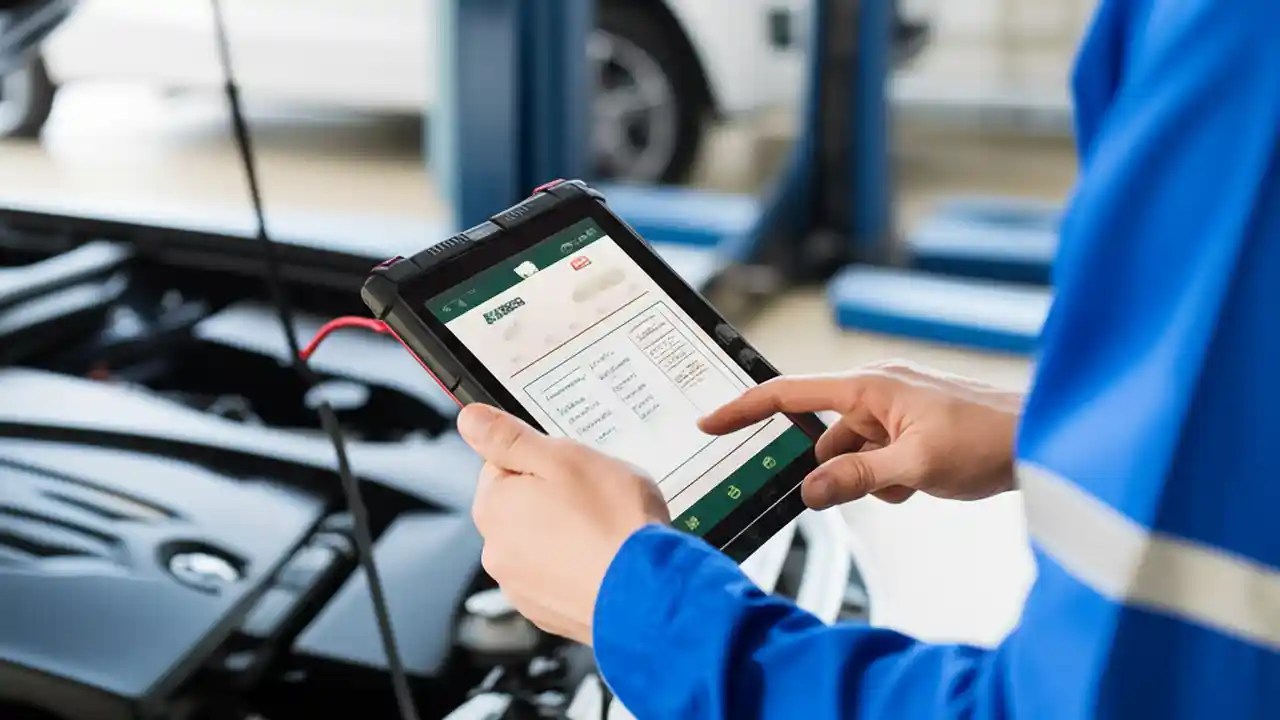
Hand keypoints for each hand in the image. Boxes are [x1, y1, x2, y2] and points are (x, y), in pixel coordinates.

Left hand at [456, 404, 669, 644]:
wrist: (648, 591)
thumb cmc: (612, 521)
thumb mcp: (563, 458)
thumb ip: (510, 438)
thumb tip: (471, 419)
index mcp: (494, 506)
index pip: (501, 465)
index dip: (541, 460)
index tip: (572, 467)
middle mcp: (497, 550)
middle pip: (520, 507)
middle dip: (553, 498)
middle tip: (595, 498)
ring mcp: (521, 587)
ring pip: (539, 544)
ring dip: (565, 535)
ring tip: (606, 532)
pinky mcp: (547, 613)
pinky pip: (558, 578)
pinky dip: (577, 568)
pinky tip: (606, 561)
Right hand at [698, 361, 1021, 508]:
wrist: (1042, 437)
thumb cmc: (989, 436)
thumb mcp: (915, 466)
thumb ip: (858, 478)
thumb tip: (810, 490)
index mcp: (868, 387)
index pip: (790, 395)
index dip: (745, 409)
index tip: (712, 422)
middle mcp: (876, 392)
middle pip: (825, 438)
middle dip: (839, 470)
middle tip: (872, 485)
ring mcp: (894, 410)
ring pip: (853, 454)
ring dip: (871, 478)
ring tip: (913, 483)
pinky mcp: (910, 428)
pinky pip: (878, 458)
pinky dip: (890, 477)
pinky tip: (921, 483)